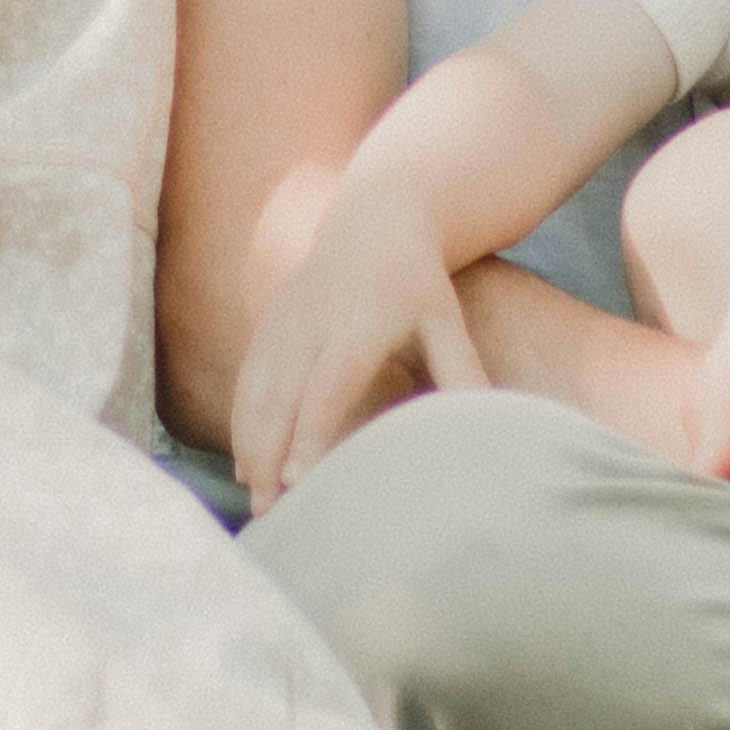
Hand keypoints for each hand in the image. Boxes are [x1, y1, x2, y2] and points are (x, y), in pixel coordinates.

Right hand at [230, 191, 483, 508]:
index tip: (297, 480)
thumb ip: (461, 370)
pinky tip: (245, 464)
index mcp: (359, 320)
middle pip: (281, 395)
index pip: (329, 385)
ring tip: (254, 499)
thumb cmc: (418, 281)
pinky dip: (242, 422)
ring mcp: (284, 321)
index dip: (310, 432)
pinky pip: (248, 379)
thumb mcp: (445, 318)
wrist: (374, 218)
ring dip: (250, 445)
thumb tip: (487, 426)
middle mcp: (313, 321)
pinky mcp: (268, 323)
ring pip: (256, 390)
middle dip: (270, 454)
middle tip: (268, 511)